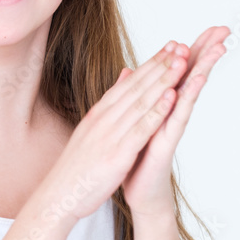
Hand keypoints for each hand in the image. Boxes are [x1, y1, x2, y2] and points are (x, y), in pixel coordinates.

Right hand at [38, 39, 191, 223]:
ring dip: (163, 81)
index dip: (151, 63)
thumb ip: (110, 106)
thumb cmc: (77, 166)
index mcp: (100, 112)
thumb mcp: (91, 131)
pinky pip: (141, 129)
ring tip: (181, 63)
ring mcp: (110, 134)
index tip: (169, 47)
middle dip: (161, 65)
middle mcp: (105, 118)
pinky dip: (157, 111)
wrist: (59, 193)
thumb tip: (124, 80)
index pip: (130, 82)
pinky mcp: (118, 153)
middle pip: (137, 87)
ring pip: (142, 102)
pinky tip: (171, 98)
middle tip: (180, 46)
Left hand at [120, 26, 229, 215]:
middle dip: (207, 53)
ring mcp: (172, 125)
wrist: (139, 189)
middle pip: (192, 75)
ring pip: (189, 93)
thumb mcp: (140, 117)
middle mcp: (173, 110)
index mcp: (165, 101)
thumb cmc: (140, 153)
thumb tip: (136, 69)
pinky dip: (182, 101)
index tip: (213, 27)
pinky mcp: (166, 142)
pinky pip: (176, 118)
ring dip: (201, 70)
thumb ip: (143, 93)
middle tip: (226, 30)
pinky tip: (188, 86)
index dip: (196, 48)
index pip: (182, 69)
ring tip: (216, 50)